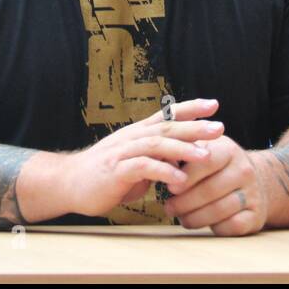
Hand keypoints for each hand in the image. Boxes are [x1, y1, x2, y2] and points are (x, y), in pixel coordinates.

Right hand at [60, 99, 225, 217]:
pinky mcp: (116, 170)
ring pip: (156, 145)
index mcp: (138, 133)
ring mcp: (123, 152)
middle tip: (219, 127)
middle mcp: (132, 137)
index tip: (214, 105)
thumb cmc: (106, 175)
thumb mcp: (137, 164)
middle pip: (167, 127)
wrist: (69, 183)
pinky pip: (142, 168)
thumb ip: (158, 159)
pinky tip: (180, 180)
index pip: (167, 115)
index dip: (190, 108)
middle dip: (194, 127)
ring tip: (205, 156)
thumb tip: (184, 161)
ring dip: (183, 149)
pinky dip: (163, 172)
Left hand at [164, 135, 268, 235]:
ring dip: (194, 218)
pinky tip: (202, 222)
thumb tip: (158, 159)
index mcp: (228, 150)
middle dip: (184, 202)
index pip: (205, 163)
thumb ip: (182, 152)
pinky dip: (213, 228)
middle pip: (209, 190)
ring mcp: (252, 193)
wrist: (256, 180)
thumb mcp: (205, 150)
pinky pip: (231, 226)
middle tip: (169, 208)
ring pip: (219, 211)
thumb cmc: (218, 166)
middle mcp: (244, 170)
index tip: (169, 187)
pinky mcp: (256, 216)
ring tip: (180, 217)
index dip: (186, 177)